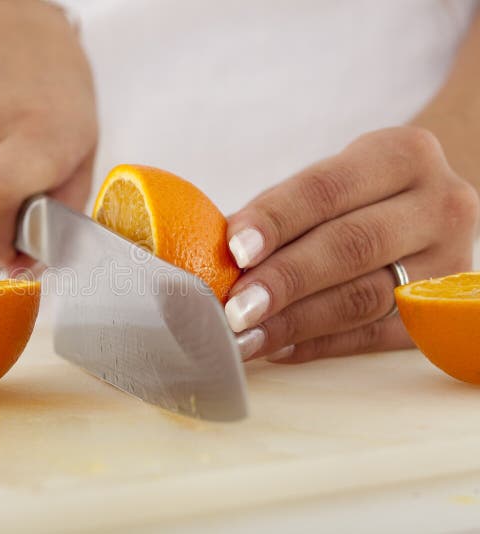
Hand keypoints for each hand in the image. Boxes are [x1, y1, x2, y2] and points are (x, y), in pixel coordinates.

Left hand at [226, 127, 479, 362]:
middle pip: (351, 246)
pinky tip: (278, 347)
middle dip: (284, 280)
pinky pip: (372, 336)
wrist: (423, 215)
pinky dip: (318, 344)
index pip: (328, 189)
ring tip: (245, 336)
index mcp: (404, 155)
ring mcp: (449, 263)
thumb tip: (214, 257)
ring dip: (294, 322)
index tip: (235, 251)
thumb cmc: (356, 198)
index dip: (277, 220)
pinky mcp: (441, 313)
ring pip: (363, 298)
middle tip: (235, 308)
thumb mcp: (328, 184)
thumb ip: (278, 214)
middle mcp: (441, 205)